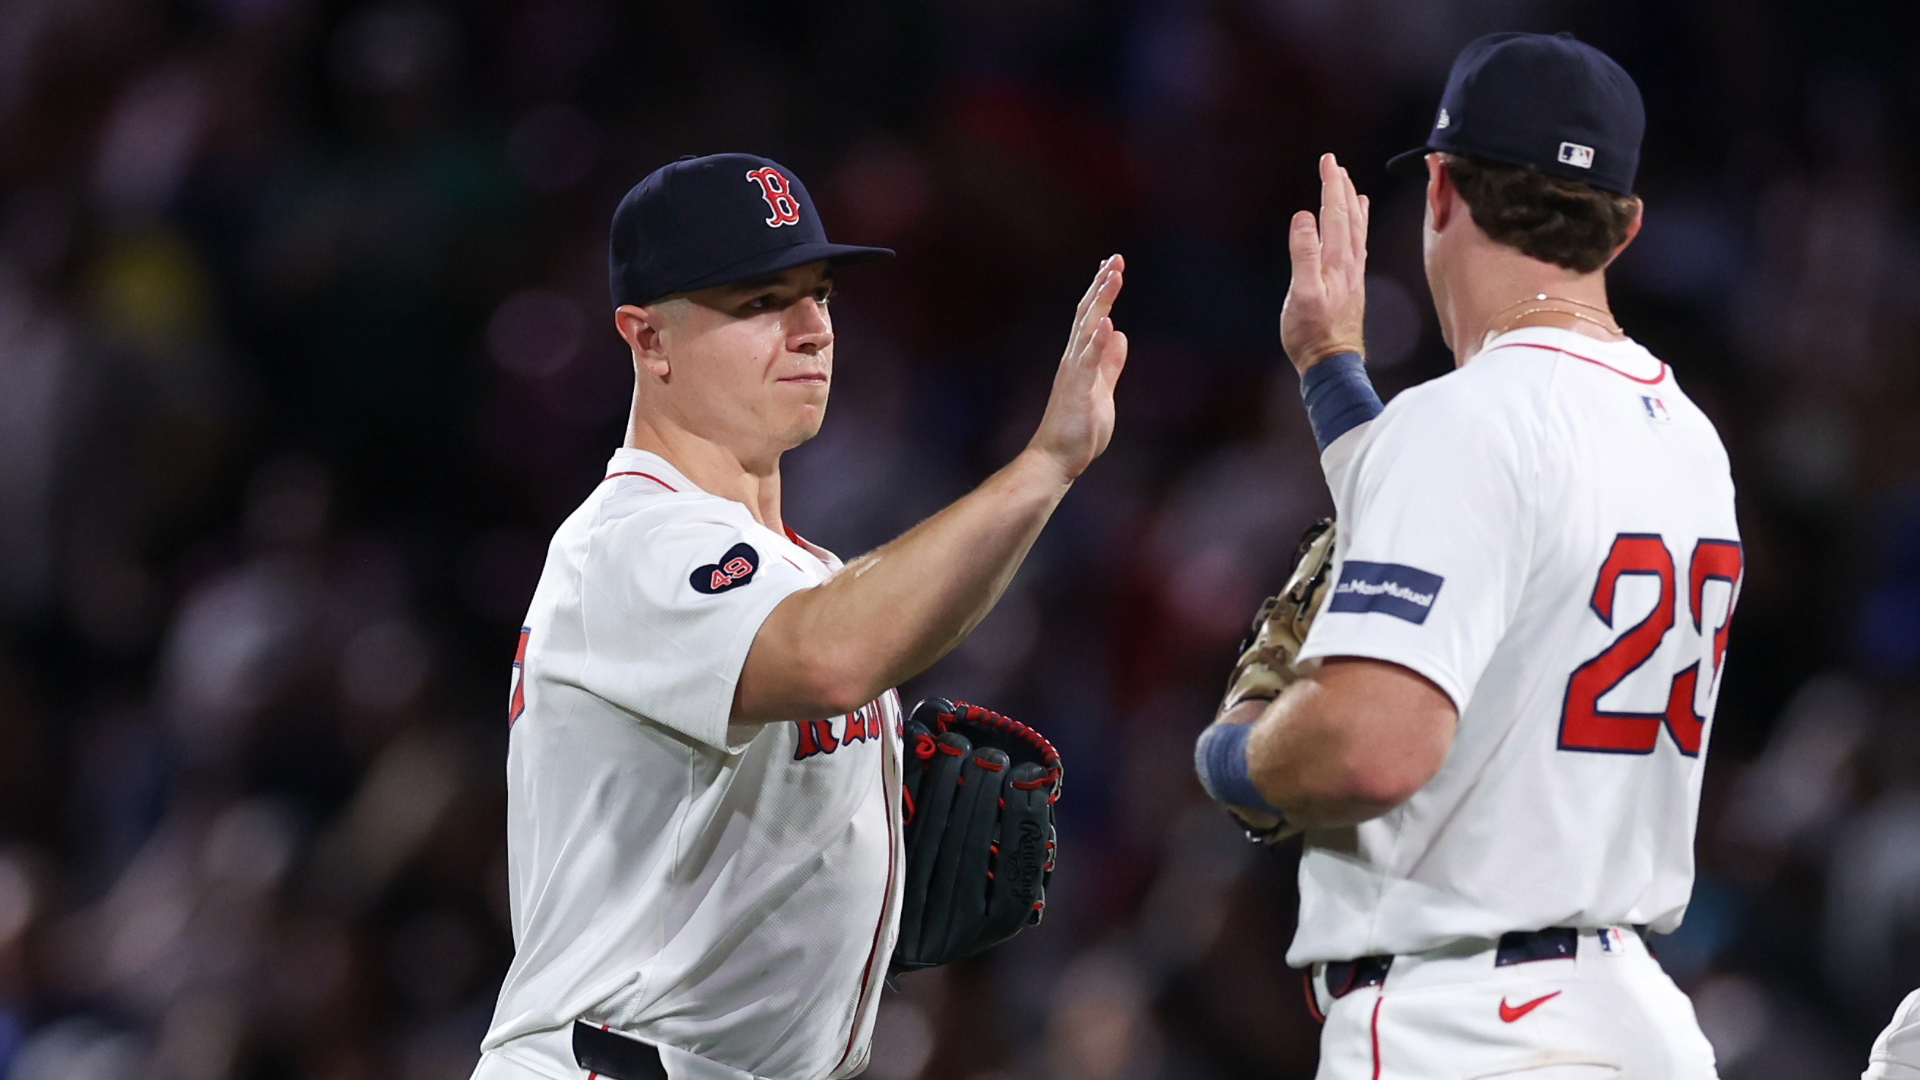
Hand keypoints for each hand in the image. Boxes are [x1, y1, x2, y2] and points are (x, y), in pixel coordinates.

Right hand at [1028, 255, 1128, 480]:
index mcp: (1080, 359)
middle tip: (1115, 258)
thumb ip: (1110, 363)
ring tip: (1113, 276)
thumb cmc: (1078, 429)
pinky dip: (1097, 340)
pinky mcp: (1078, 390)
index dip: (1102, 290)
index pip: (1092, 317)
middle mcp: (1074, 359)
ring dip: (1101, 301)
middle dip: (1102, 285)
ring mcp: (1074, 372)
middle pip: (1088, 313)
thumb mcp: (1103, 389)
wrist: (1056, 459)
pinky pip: (1088, 361)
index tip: (1113, 265)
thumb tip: (1121, 335)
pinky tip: (1109, 322)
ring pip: (1088, 328)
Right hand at [1280, 154, 1368, 375]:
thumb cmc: (1311, 332)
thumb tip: (1303, 217)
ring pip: (1355, 229)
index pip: (1335, 213)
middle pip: (1349, 216)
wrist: (1332, 363)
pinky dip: (1356, 227)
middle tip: (1333, 164)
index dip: (1331, 186)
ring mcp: (1352, 273)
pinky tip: (1355, 225)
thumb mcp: (1301, 294)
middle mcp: (1349, 263)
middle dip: (1341, 188)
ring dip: (1351, 205)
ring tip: (1349, 186)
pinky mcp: (1351, 284)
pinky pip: (1357, 245)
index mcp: (1337, 260)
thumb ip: (1303, 254)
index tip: (1328, 161)